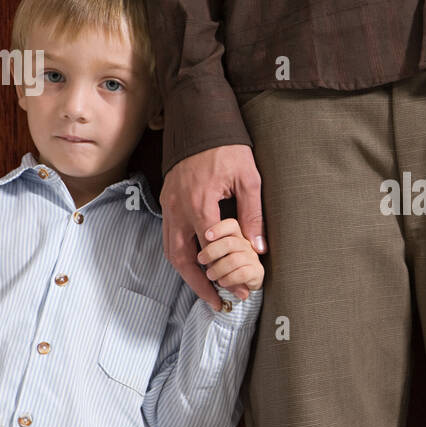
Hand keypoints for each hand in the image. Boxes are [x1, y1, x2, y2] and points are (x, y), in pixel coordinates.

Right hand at [161, 145, 264, 309]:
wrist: (199, 123)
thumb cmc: (227, 149)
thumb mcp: (249, 179)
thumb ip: (252, 215)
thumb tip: (257, 249)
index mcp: (200, 204)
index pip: (210, 250)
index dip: (224, 274)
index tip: (239, 290)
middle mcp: (179, 209)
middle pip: (182, 258)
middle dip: (199, 284)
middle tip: (216, 302)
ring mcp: (169, 206)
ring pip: (171, 250)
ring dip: (187, 273)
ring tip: (206, 291)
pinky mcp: (167, 202)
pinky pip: (170, 236)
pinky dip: (181, 255)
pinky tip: (196, 265)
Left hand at [197, 217, 264, 294]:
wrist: (243, 286)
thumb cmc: (224, 269)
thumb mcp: (214, 257)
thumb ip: (209, 250)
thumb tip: (199, 251)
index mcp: (235, 236)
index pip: (231, 225)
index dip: (219, 229)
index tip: (207, 236)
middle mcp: (246, 245)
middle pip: (230, 242)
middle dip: (211, 252)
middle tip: (201, 260)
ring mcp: (253, 258)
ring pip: (234, 260)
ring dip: (218, 269)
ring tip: (210, 275)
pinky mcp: (258, 272)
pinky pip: (242, 273)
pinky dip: (228, 279)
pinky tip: (222, 282)